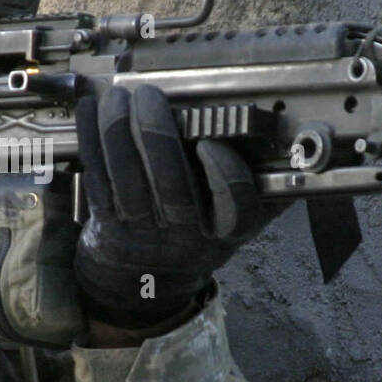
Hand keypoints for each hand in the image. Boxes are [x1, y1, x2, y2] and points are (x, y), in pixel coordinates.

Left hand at [74, 84, 273, 330]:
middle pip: (171, 183)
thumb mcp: (234, 224)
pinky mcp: (106, 225)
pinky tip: (90, 112)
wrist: (143, 285)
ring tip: (118, 98)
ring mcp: (142, 232)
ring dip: (118, 131)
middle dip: (156, 133)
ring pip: (127, 178)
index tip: (212, 144)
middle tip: (149, 96)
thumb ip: (259, 190)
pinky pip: (97, 178)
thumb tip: (291, 141)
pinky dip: (91, 141)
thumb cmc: (194, 237)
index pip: (235, 208)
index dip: (225, 175)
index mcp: (224, 231)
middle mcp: (184, 235)